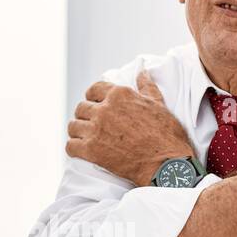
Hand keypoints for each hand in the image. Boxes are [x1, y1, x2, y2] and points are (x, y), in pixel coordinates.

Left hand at [66, 70, 193, 185]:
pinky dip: (74, 149)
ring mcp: (96, 130)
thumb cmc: (166, 134)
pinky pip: (70, 146)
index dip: (93, 98)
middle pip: (81, 108)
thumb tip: (142, 72)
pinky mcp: (91, 151)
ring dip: (78, 132)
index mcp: (120, 94)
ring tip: (86, 138)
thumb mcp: (159, 104)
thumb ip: (146, 87)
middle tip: (94, 126)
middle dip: (86, 116)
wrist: (166, 164)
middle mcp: (105, 109)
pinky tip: (83, 151)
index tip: (97, 106)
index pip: (93, 89)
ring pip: (73, 126)